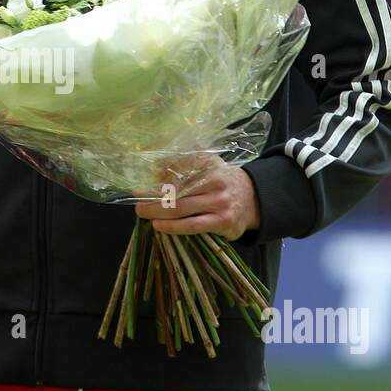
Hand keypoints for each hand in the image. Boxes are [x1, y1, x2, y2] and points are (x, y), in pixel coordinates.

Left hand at [134, 158, 259, 240]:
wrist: (253, 199)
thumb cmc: (221, 182)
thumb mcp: (208, 166)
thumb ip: (184, 164)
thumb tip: (155, 168)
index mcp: (210, 163)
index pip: (180, 167)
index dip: (158, 174)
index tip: (141, 180)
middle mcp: (216, 181)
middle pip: (177, 189)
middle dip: (153, 196)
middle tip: (137, 200)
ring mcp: (220, 202)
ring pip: (182, 208)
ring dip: (158, 212)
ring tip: (142, 212)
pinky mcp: (223, 221)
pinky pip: (193, 226)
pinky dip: (174, 227)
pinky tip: (159, 226)